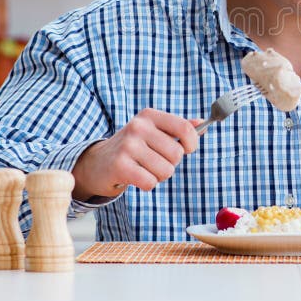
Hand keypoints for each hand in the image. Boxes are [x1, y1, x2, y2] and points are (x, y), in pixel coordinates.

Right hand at [72, 108, 203, 200]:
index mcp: (149, 115)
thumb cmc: (133, 147)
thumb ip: (178, 128)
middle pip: (176, 154)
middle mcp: (138, 127)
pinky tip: (135, 177)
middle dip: (170, 164)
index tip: (187, 150)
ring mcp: (128, 145)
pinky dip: (147, 184)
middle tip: (154, 161)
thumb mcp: (153, 131)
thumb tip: (203, 124)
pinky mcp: (120, 165)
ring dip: (158, 175)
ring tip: (143, 168)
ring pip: (166, 171)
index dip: (191, 143)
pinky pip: (150, 182)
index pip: (184, 128)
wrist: (97, 163)